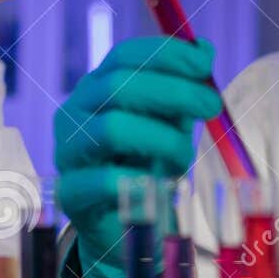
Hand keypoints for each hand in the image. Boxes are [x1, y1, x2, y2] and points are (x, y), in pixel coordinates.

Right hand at [54, 35, 221, 277]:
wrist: (122, 228)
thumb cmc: (146, 166)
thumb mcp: (169, 123)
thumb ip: (183, 89)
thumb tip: (205, 49)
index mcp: (96, 90)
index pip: (124, 58)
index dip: (165, 55)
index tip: (205, 63)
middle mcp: (74, 113)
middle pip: (119, 86)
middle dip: (173, 92)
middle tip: (211, 106)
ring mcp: (67, 153)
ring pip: (113, 129)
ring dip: (161, 139)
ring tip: (184, 158)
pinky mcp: (71, 193)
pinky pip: (105, 180)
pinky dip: (141, 180)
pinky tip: (161, 186)